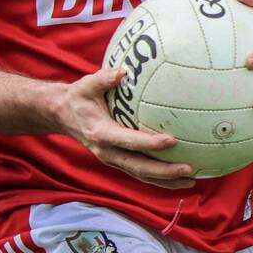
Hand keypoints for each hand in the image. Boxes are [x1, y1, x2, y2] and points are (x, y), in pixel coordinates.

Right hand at [57, 67, 195, 188]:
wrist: (61, 116)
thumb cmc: (78, 98)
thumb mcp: (86, 85)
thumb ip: (104, 78)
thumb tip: (122, 71)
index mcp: (101, 134)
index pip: (129, 141)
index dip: (150, 143)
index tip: (172, 140)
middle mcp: (107, 152)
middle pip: (139, 167)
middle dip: (165, 172)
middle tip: (189, 169)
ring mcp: (112, 160)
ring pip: (141, 175)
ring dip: (166, 181)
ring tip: (191, 181)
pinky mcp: (117, 161)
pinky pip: (140, 173)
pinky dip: (159, 178)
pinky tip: (179, 177)